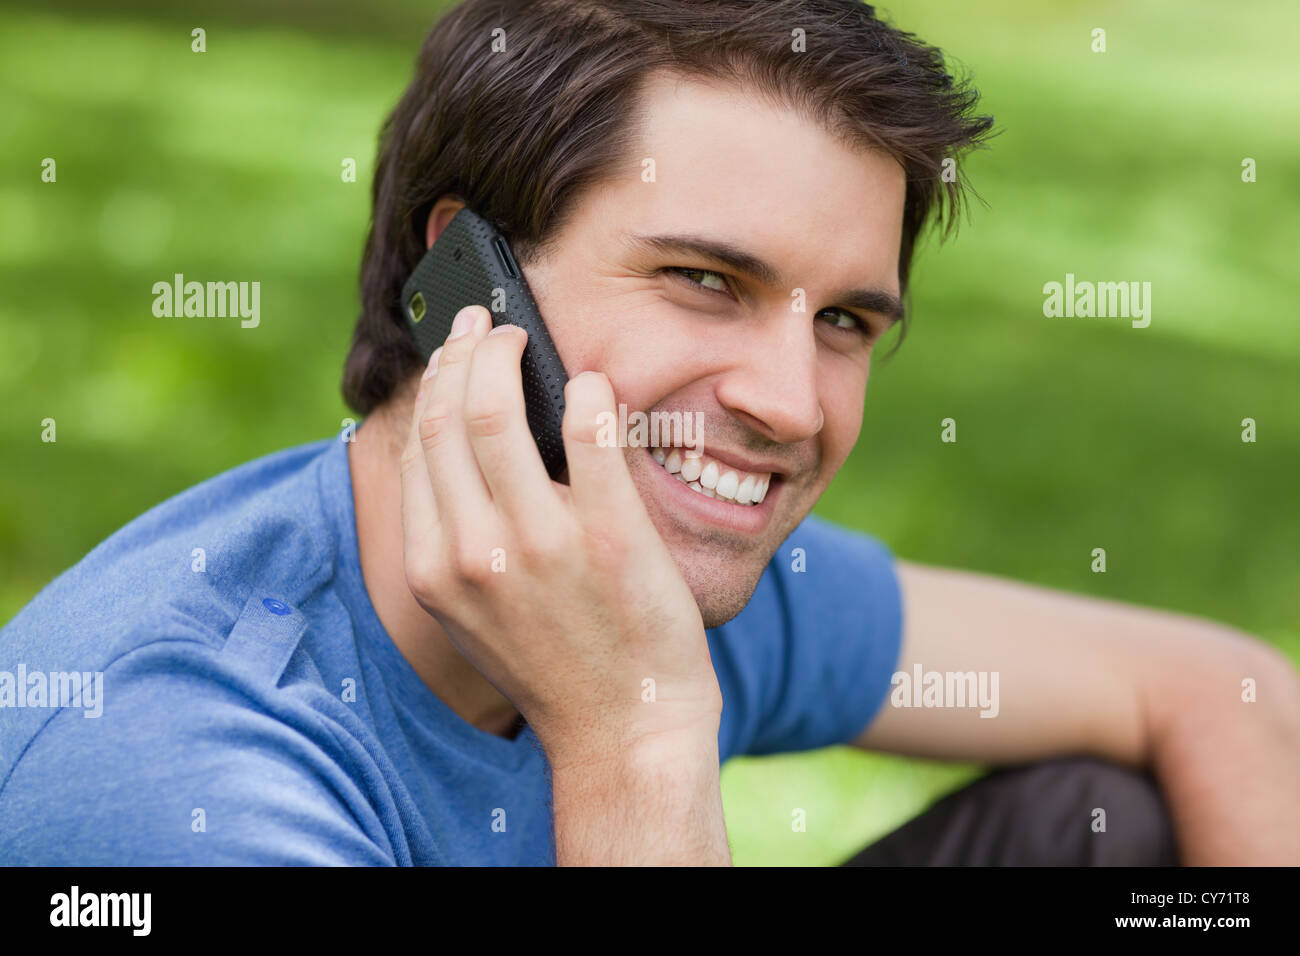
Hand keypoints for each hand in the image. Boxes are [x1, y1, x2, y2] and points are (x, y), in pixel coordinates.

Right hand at [398, 305, 722, 759]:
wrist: (624, 728)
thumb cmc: (556, 663)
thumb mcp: (477, 609)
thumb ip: (459, 533)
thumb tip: (466, 442)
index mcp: (436, 568)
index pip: (419, 447)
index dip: (434, 385)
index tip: (450, 357)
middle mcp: (474, 553)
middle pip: (448, 417)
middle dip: (462, 354)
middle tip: (485, 326)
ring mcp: (542, 545)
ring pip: (498, 414)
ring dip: (507, 357)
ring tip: (522, 339)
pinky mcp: (611, 537)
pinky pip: (589, 433)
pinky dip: (587, 392)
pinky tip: (593, 384)